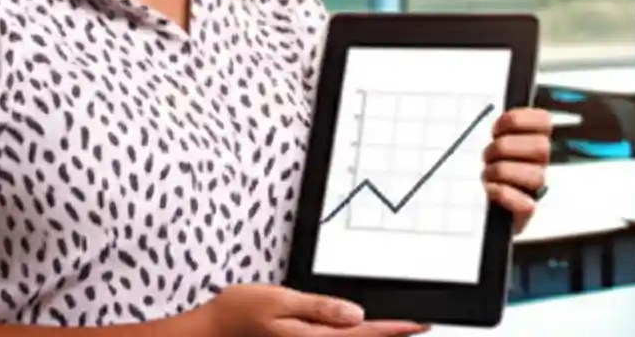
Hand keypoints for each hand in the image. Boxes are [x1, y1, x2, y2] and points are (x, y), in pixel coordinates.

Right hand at [202, 284, 430, 336]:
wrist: (214, 330)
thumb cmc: (241, 312)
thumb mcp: (281, 300)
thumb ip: (320, 308)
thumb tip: (357, 314)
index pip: (365, 335)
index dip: (395, 330)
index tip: (420, 324)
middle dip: (389, 335)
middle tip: (417, 326)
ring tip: (395, 328)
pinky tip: (356, 329)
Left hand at [482, 107, 551, 233]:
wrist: (477, 206)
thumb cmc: (482, 170)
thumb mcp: (485, 143)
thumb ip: (492, 128)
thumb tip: (489, 117)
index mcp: (532, 141)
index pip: (544, 120)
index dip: (519, 120)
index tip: (496, 129)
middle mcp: (539, 163)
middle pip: (541, 147)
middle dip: (506, 148)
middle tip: (487, 154)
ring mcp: (534, 188)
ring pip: (535, 175)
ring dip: (501, 171)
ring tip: (487, 173)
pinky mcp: (525, 211)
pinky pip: (527, 204)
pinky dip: (503, 194)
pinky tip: (489, 189)